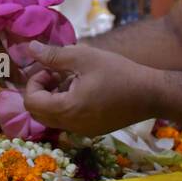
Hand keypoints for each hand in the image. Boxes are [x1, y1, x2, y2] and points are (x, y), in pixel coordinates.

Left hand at [22, 41, 158, 136]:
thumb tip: (30, 49)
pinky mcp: (92, 131)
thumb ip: (54, 55)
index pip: (31, 102)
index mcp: (67, 109)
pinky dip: (67, 106)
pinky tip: (84, 89)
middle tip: (57, 74)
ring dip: (54, 98)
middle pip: (38, 114)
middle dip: (41, 91)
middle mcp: (71, 126)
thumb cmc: (118, 72)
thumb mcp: (84, 57)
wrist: (151, 94)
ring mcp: (82, 131)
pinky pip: (68, 121)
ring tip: (72, 78)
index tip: (51, 69)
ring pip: (53, 118)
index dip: (34, 82)